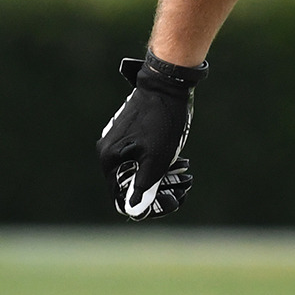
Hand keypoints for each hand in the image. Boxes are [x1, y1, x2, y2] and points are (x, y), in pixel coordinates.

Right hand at [97, 52, 206, 219]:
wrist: (168, 84)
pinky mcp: (130, 134)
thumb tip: (134, 211)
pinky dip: (159, 164)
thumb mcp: (157, 160)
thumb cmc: (163, 121)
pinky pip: (141, 158)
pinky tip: (178, 160)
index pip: (123, 198)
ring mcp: (118, 142)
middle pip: (131, 185)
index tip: (173, 200)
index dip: (149, 205)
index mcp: (110, 159)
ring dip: (162, 177)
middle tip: (184, 185)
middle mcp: (108, 152)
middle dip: (160, 190)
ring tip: (185, 171)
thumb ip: (144, 187)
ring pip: (139, 171)